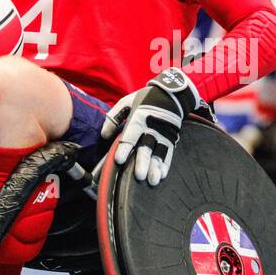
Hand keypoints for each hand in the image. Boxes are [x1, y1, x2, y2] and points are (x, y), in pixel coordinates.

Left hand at [100, 68, 201, 185]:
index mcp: (139, 118)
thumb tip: (104, 135)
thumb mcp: (126, 102)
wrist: (171, 94)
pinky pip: (169, 152)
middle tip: (139, 176)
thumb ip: (113, 118)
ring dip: (155, 167)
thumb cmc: (145, 98)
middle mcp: (152, 128)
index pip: (130, 135)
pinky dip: (166, 164)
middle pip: (147, 146)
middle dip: (143, 161)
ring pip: (159, 152)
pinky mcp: (171, 137)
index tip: (120, 160)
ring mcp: (163, 134)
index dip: (125, 148)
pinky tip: (162, 175)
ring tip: (153, 180)